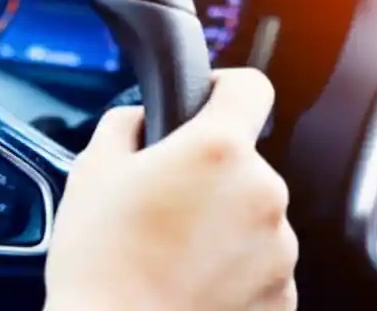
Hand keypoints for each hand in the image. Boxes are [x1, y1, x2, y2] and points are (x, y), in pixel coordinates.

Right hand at [45, 68, 296, 310]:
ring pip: (253, 217)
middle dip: (210, 176)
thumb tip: (141, 120)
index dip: (224, 88)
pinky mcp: (282, 296)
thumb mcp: (93, 171)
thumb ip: (126, 125)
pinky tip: (192, 284)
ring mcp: (278, 249)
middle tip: (164, 204)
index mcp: (219, 149)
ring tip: (173, 254)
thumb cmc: (101, 266)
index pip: (250, 87)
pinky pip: (261, 266)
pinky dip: (234, 271)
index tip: (207, 102)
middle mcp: (262, 193)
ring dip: (224, 225)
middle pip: (245, 163)